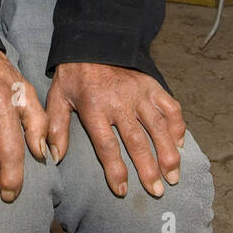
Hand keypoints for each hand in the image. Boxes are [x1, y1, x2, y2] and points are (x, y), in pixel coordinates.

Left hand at [46, 63, 186, 198]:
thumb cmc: (74, 75)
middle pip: (137, 140)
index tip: (122, 190)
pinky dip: (178, 126)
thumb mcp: (57, 98)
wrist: (93, 40)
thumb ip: (55, 128)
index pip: (107, 145)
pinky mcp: (152, 85)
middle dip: (148, 168)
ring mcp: (139, 93)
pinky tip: (179, 145)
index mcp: (94, 107)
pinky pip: (170, 107)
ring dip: (168, 153)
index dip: (115, 170)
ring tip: (173, 175)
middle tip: (156, 191)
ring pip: (159, 127)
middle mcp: (120, 101)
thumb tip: (53, 158)